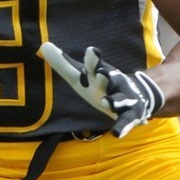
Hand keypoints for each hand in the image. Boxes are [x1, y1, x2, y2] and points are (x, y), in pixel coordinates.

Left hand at [39, 42, 163, 137]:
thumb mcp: (81, 76)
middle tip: (101, 73)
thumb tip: (43, 45)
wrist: (137, 95)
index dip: (93, 60)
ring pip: (118, 100)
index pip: (94, 66)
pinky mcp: (129, 115)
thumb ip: (63, 64)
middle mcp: (111, 84)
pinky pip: (126, 122)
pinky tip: (117, 134)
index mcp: (99, 74)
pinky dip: (122, 127)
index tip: (91, 51)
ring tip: (107, 102)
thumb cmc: (101, 85)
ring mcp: (122, 99)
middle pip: (107, 80)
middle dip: (104, 77)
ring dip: (114, 101)